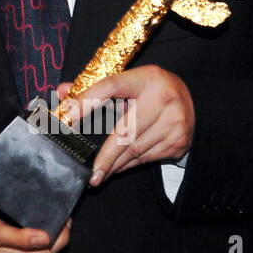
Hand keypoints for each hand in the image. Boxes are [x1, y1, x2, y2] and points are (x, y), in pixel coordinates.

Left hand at [55, 64, 194, 187]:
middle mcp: (162, 98)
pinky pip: (147, 158)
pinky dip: (131, 165)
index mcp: (145, 78)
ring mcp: (174, 121)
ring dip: (116, 165)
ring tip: (101, 174)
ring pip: (136, 150)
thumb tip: (62, 91)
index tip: (69, 116)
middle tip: (91, 174)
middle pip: (126, 131)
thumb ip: (93, 88)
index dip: (89, 100)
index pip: (111, 86)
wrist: (190, 99)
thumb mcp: (126, 81)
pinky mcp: (179, 140)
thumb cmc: (148, 89)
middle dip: (106, 156)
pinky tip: (120, 168)